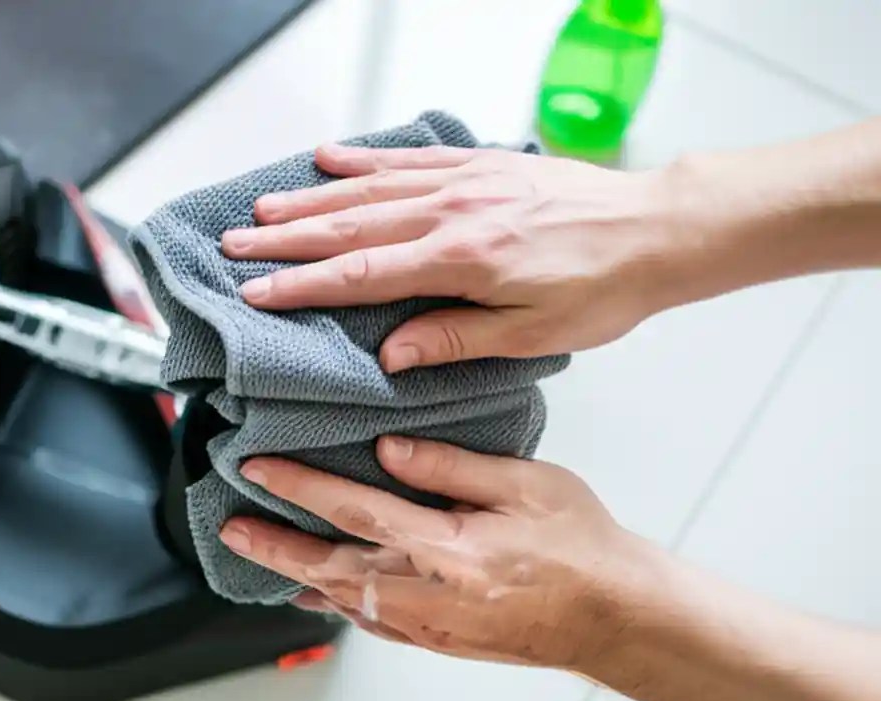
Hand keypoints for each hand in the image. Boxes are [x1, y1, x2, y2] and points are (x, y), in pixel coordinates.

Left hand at [218, 437, 661, 668]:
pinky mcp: (439, 640)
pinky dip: (336, 605)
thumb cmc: (583, 550)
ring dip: (296, 575)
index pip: (354, 513)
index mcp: (448, 551)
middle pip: (330, 569)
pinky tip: (318, 593)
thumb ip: (452, 466)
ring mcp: (431, 626)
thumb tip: (391, 450)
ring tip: (260, 555)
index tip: (259, 470)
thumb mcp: (526, 485)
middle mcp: (429, 596)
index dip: (300, 488)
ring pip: (344, 600)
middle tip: (232, 530)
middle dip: (273, 547)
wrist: (617, 617)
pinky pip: (372, 623)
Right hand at [221, 144, 684, 370]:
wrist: (656, 230)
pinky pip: (409, 158)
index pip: (361, 275)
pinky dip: (365, 157)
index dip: (301, 286)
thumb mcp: (534, 334)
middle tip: (234, 245)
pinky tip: (330, 157)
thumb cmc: (603, 287)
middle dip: (286, 237)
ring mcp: (464, 182)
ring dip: (311, 199)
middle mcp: (453, 212)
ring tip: (261, 208)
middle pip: (350, 226)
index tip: (255, 294)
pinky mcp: (479, 165)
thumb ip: (456, 339)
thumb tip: (392, 352)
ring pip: (369, 189)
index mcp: (462, 260)